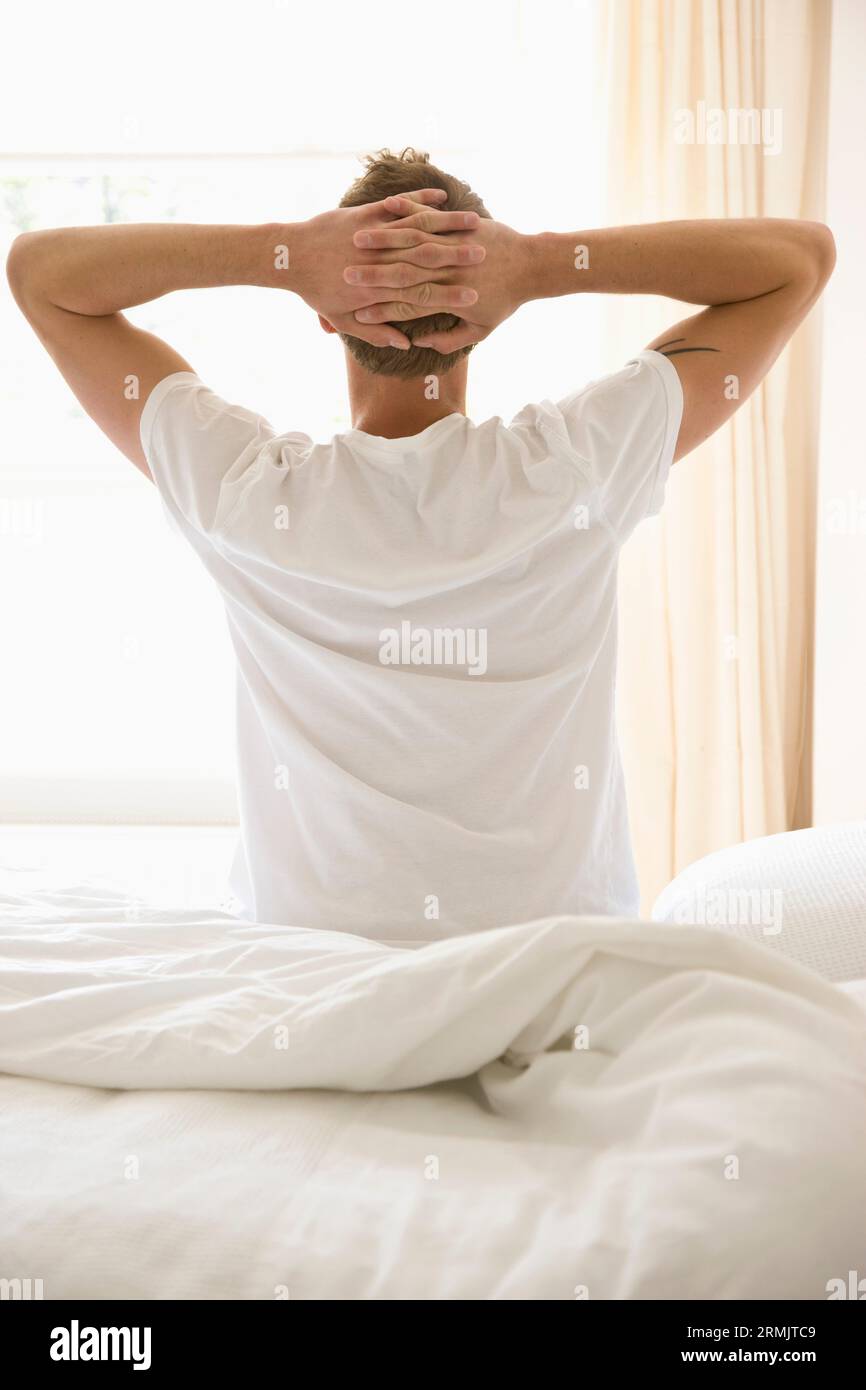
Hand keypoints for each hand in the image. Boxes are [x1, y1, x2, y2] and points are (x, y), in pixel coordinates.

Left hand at [290, 191, 485, 349]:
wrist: (290, 257)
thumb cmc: (316, 291)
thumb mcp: (345, 319)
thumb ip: (376, 332)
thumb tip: (405, 343)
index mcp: (379, 291)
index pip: (424, 295)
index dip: (452, 296)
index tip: (476, 296)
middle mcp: (380, 262)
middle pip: (428, 259)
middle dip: (460, 255)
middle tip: (487, 255)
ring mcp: (373, 235)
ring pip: (418, 229)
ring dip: (448, 223)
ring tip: (475, 223)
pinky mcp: (365, 214)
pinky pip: (399, 205)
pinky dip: (421, 199)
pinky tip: (443, 195)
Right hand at [347, 213, 529, 351]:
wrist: (531, 265)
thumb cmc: (505, 300)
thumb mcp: (480, 329)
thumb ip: (449, 339)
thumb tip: (417, 342)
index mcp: (448, 298)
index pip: (407, 306)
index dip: (381, 311)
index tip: (358, 313)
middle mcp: (447, 271)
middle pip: (403, 274)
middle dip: (372, 275)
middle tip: (345, 275)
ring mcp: (453, 245)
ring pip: (412, 242)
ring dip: (383, 240)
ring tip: (358, 239)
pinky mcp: (460, 225)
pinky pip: (430, 215)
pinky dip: (409, 208)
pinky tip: (387, 206)